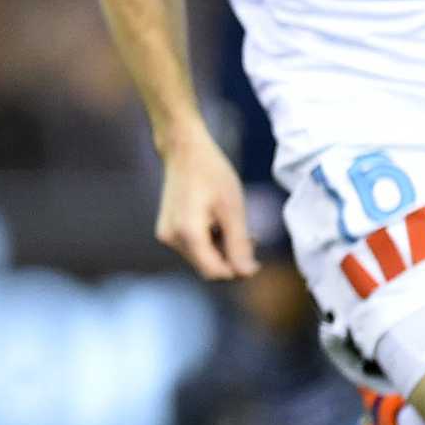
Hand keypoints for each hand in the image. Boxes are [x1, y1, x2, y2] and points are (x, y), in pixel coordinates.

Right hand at [155, 124, 254, 280]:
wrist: (184, 151)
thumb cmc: (211, 174)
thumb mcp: (233, 209)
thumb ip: (239, 244)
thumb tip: (246, 274)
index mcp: (188, 234)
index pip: (215, 272)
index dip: (238, 271)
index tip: (257, 260)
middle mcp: (171, 239)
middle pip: (207, 267)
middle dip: (230, 259)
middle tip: (251, 237)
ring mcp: (166, 235)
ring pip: (201, 258)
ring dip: (221, 250)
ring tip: (235, 227)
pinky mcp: (167, 230)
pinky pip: (193, 247)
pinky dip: (210, 241)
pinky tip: (219, 223)